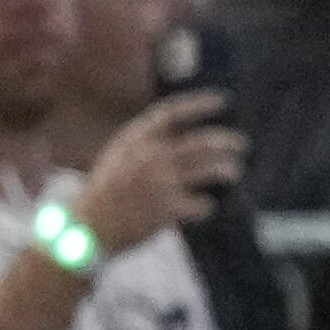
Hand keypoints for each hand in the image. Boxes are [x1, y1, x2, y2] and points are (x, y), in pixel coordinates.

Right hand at [68, 89, 244, 255]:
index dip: (200, 104)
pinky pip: (202, 204)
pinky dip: (206, 206)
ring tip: (233, 171)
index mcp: (134, 139)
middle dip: (227, 141)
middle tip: (242, 143)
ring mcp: (160, 182)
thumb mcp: (118, 155)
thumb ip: (146, 142)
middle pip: (201, 142)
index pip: (173, 112)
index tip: (223, 100)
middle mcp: (149, 156)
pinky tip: (204, 207)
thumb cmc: (105, 191)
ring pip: (209, 170)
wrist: (87, 228)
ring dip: (226, 169)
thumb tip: (184, 134)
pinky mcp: (168, 209)